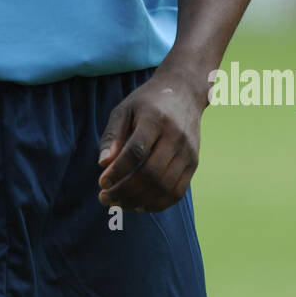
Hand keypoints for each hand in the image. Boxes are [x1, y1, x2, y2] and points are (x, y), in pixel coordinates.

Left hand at [97, 69, 204, 211]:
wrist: (184, 92)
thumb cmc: (148, 102)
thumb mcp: (124, 109)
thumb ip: (112, 135)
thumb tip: (102, 164)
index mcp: (155, 119)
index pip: (136, 152)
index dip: (117, 171)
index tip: (101, 183)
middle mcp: (176, 136)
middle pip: (151, 173)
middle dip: (125, 191)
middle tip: (104, 197)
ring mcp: (188, 151)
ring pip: (164, 187)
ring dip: (139, 201)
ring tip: (118, 203)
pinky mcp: (194, 163)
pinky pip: (177, 192)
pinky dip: (157, 204)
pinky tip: (139, 205)